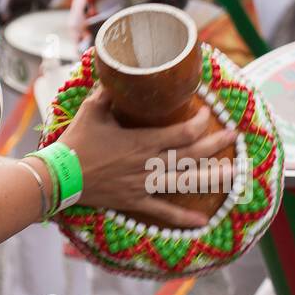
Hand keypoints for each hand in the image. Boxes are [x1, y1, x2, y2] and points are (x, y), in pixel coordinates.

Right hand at [56, 87, 235, 227]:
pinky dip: (182, 218)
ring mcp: (144, 185)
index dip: (199, 122)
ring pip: (184, 181)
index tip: (207, 113)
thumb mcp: (92, 110)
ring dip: (211, 177)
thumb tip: (119, 74)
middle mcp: (148, 164)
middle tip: (234, 136)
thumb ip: (110, 93)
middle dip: (215, 144)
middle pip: (190, 155)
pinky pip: (163, 211)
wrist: (60, 176)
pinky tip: (203, 221)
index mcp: (141, 141)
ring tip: (234, 172)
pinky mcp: (135, 201)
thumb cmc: (76, 141)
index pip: (181, 132)